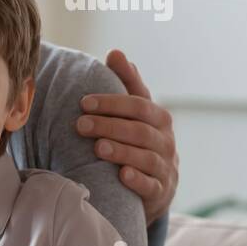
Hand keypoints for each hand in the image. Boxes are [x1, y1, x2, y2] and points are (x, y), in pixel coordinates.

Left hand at [76, 49, 178, 226]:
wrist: (155, 186)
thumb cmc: (139, 141)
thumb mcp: (136, 114)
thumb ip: (128, 85)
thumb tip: (115, 52)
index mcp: (159, 119)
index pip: (139, 105)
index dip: (112, 102)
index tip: (84, 102)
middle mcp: (166, 142)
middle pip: (140, 130)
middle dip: (109, 125)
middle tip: (80, 125)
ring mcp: (165, 168)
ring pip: (147, 157)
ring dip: (121, 151)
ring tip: (98, 148)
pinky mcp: (160, 192)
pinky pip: (152, 186)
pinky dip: (138, 180)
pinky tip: (122, 175)